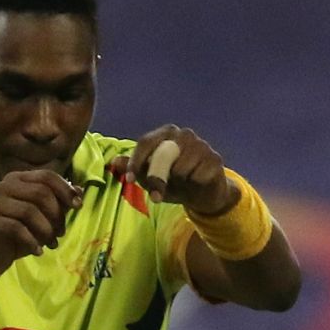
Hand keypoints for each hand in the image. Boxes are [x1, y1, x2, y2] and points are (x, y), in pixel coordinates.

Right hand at [0, 169, 82, 278]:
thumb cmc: (20, 233)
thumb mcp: (43, 217)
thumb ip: (58, 203)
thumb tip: (80, 190)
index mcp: (18, 179)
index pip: (46, 176)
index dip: (65, 190)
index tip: (78, 206)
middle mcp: (5, 185)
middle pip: (40, 193)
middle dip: (56, 215)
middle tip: (61, 233)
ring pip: (29, 211)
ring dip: (46, 230)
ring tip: (52, 244)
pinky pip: (17, 228)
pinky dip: (32, 242)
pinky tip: (39, 252)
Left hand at [109, 126, 237, 214]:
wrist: (203, 193)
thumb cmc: (174, 182)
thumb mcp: (150, 178)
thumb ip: (134, 169)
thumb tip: (115, 162)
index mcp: (166, 134)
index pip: (146, 142)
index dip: (137, 161)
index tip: (130, 180)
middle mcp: (184, 135)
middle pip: (161, 155)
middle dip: (155, 178)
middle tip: (155, 196)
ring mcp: (201, 145)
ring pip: (179, 169)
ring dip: (177, 183)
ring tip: (182, 183)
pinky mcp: (214, 159)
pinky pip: (196, 176)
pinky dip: (193, 185)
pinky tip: (196, 183)